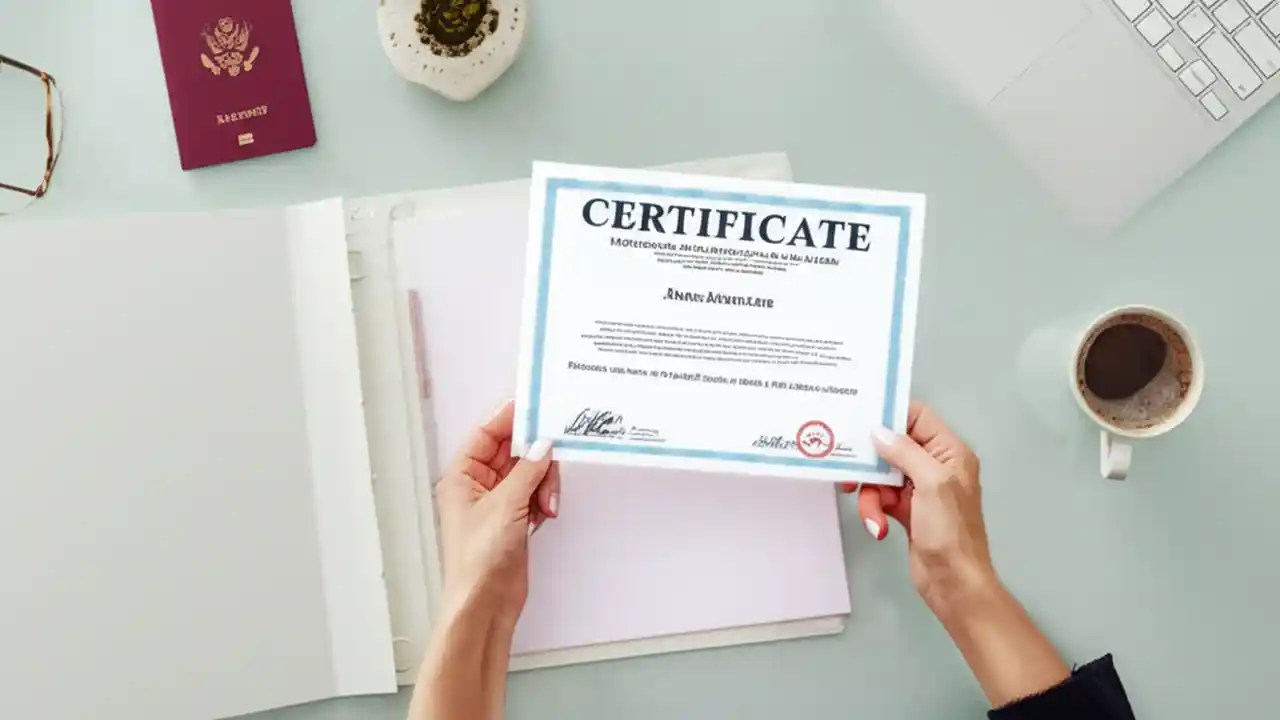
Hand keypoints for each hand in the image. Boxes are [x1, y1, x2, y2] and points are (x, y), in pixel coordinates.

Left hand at [435, 400, 559, 618]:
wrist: (485, 604)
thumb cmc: (478, 559)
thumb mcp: (505, 506)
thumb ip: (527, 471)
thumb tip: (543, 444)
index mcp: (462, 476)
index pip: (487, 434)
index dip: (510, 418)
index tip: (535, 405)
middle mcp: (478, 486)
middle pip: (513, 452)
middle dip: (536, 457)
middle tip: (555, 458)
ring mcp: (498, 503)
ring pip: (529, 473)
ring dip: (544, 483)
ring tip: (547, 505)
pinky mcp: (515, 519)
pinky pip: (535, 494)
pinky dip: (545, 499)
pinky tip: (547, 513)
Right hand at [843, 402, 994, 613]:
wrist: (953, 583)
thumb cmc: (950, 531)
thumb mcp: (931, 483)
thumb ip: (904, 452)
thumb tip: (878, 431)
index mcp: (949, 452)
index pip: (918, 417)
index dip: (891, 415)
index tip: (861, 419)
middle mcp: (935, 465)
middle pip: (892, 446)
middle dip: (870, 461)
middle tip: (847, 469)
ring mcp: (920, 489)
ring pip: (881, 475)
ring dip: (871, 494)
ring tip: (872, 512)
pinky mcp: (906, 509)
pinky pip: (881, 497)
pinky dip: (875, 510)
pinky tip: (878, 526)